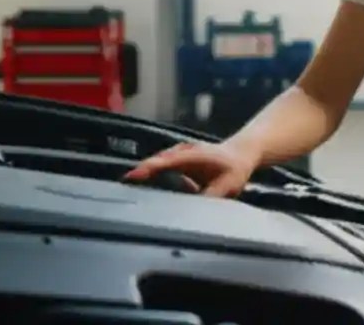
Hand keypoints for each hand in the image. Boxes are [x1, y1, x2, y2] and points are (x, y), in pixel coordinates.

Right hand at [122, 140, 259, 197]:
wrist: (240, 153)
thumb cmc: (234, 170)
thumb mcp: (227, 187)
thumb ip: (210, 197)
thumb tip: (194, 211)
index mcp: (194, 155)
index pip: (167, 161)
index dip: (149, 169)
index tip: (133, 176)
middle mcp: (183, 151)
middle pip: (156, 161)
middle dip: (140, 171)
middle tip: (123, 184)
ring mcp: (178, 153)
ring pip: (156, 162)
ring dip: (142, 172)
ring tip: (126, 185)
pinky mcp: (176, 159)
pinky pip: (159, 165)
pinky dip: (149, 173)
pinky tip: (138, 182)